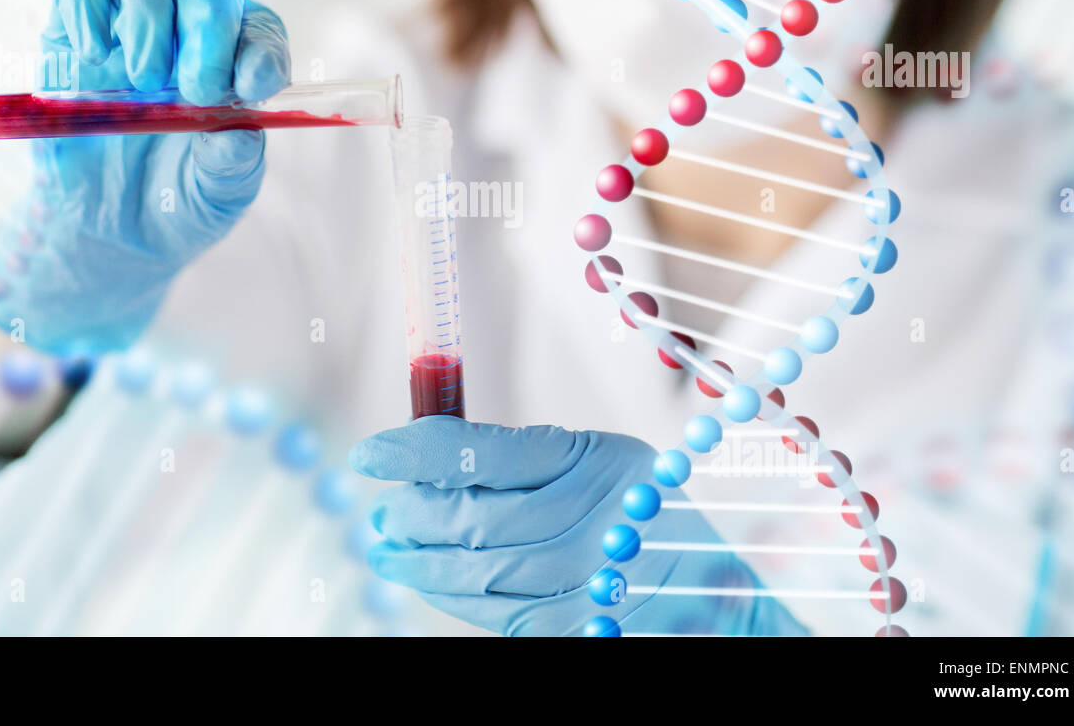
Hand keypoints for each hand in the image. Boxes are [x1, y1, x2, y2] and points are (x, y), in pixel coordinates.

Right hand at [0, 0, 289, 354]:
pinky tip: (95, 55)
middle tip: (196, 88)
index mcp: (239, 60)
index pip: (261, 28)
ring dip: (150, 19)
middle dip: (208, 25)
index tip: (252, 86)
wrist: (111, 232)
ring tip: (145, 80)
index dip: (260, 48)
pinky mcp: (72, 34)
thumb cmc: (181, 201)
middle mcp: (190, 29)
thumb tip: (238, 130)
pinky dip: (86, 8)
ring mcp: (130, 25)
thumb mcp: (219, 194)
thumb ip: (232, 161)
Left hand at [350, 416, 806, 636]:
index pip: (483, 449)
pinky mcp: (568, 625)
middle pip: (472, 515)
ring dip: (415, 558)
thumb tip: (427, 450)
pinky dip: (443, 592)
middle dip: (412, 510)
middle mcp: (588, 518)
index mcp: (592, 459)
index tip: (369, 452)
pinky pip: (489, 610)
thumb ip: (518, 452)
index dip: (415, 449)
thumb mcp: (592, 455)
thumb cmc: (635, 503)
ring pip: (472, 569)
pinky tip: (419, 575)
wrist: (704, 582)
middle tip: (382, 504)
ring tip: (385, 544)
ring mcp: (580, 578)